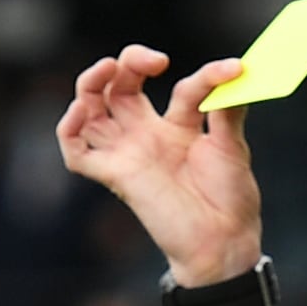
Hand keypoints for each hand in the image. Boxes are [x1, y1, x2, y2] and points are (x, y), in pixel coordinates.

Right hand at [57, 44, 262, 287]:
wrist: (224, 244)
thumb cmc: (230, 201)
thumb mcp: (233, 147)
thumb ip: (228, 108)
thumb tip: (238, 72)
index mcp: (180, 127)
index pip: (183, 87)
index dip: (207, 75)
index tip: (230, 71)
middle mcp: (149, 136)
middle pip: (119, 86)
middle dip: (128, 61)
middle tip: (154, 61)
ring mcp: (130, 155)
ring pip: (90, 109)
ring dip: (90, 83)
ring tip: (108, 68)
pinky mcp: (117, 176)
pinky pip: (77, 153)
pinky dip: (68, 130)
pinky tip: (81, 111)